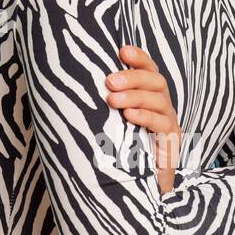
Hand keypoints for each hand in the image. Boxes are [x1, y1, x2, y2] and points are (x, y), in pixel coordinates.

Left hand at [104, 44, 181, 194]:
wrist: (136, 184)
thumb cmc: (115, 145)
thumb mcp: (106, 119)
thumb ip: (98, 100)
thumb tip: (63, 79)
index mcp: (148, 94)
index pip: (149, 69)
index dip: (139, 58)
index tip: (122, 50)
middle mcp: (161, 105)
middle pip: (156, 81)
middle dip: (133, 77)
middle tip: (109, 81)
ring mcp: (168, 123)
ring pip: (160, 100)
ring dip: (136, 96)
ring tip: (113, 99)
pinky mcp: (171, 143)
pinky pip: (163, 125)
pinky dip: (146, 117)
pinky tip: (130, 116)